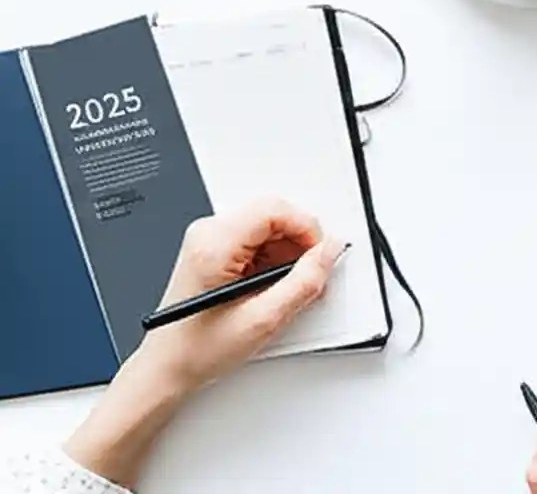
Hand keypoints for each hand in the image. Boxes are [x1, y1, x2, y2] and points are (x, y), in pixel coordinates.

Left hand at [64, 199, 342, 487]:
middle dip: (299, 245)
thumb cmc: (199, 349)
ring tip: (283, 292)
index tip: (320, 255)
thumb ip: (304, 282)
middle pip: (273, 215)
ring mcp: (209, 240)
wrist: (168, 366)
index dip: (306, 229)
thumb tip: (328, 252)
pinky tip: (269, 290)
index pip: (274, 209)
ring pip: (268, 228)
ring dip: (286, 256)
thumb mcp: (263, 320)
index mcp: (214, 244)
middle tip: (306, 278)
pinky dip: (273, 262)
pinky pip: (258, 241)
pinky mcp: (214, 249)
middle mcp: (208, 233)